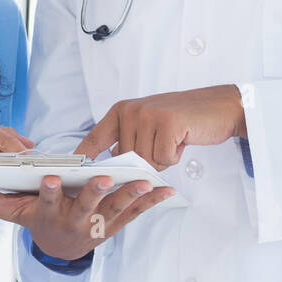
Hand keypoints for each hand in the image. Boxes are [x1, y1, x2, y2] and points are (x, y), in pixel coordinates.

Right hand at [0, 173, 174, 260]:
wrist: (60, 250)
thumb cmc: (37, 221)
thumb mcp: (13, 212)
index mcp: (50, 215)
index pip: (47, 202)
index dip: (49, 192)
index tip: (51, 179)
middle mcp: (75, 220)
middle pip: (85, 205)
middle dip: (93, 192)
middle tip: (101, 178)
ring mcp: (98, 224)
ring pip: (115, 208)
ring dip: (130, 195)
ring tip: (143, 181)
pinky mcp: (117, 223)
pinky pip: (136, 212)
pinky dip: (151, 200)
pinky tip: (167, 188)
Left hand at [74, 84, 245, 170]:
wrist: (219, 107)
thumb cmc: (183, 121)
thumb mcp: (149, 125)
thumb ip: (128, 142)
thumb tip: (111, 166)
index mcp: (121, 111)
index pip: (93, 140)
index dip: (80, 160)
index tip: (62, 174)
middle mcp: (130, 111)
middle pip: (124, 160)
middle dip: (145, 161)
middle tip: (164, 144)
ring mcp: (147, 115)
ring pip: (144, 162)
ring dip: (162, 158)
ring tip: (174, 139)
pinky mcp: (166, 122)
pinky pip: (163, 158)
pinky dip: (175, 155)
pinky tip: (182, 139)